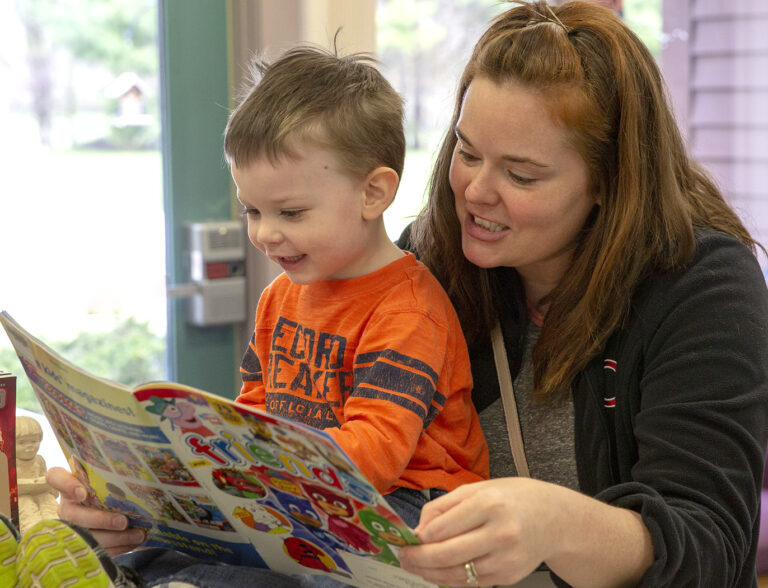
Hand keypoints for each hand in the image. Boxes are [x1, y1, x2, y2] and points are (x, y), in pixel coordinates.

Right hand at [46, 466, 145, 556]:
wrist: (108, 507)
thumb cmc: (109, 488)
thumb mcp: (107, 479)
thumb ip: (111, 476)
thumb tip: (134, 476)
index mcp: (68, 485)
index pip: (55, 477)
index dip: (66, 485)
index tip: (83, 493)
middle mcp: (67, 506)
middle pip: (73, 515)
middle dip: (100, 520)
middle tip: (124, 521)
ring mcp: (70, 527)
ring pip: (85, 535)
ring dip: (114, 537)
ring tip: (138, 534)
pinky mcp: (81, 544)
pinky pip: (95, 549)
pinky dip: (117, 547)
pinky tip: (134, 542)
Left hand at [398, 478, 563, 586]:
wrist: (554, 518)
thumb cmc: (514, 498)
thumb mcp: (478, 488)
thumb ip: (444, 507)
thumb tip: (419, 529)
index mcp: (489, 504)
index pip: (442, 528)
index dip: (420, 537)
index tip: (408, 538)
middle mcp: (499, 532)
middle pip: (447, 555)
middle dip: (419, 559)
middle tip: (404, 556)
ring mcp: (506, 558)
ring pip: (457, 574)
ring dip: (430, 573)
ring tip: (416, 566)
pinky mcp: (509, 576)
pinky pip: (472, 583)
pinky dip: (451, 580)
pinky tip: (439, 572)